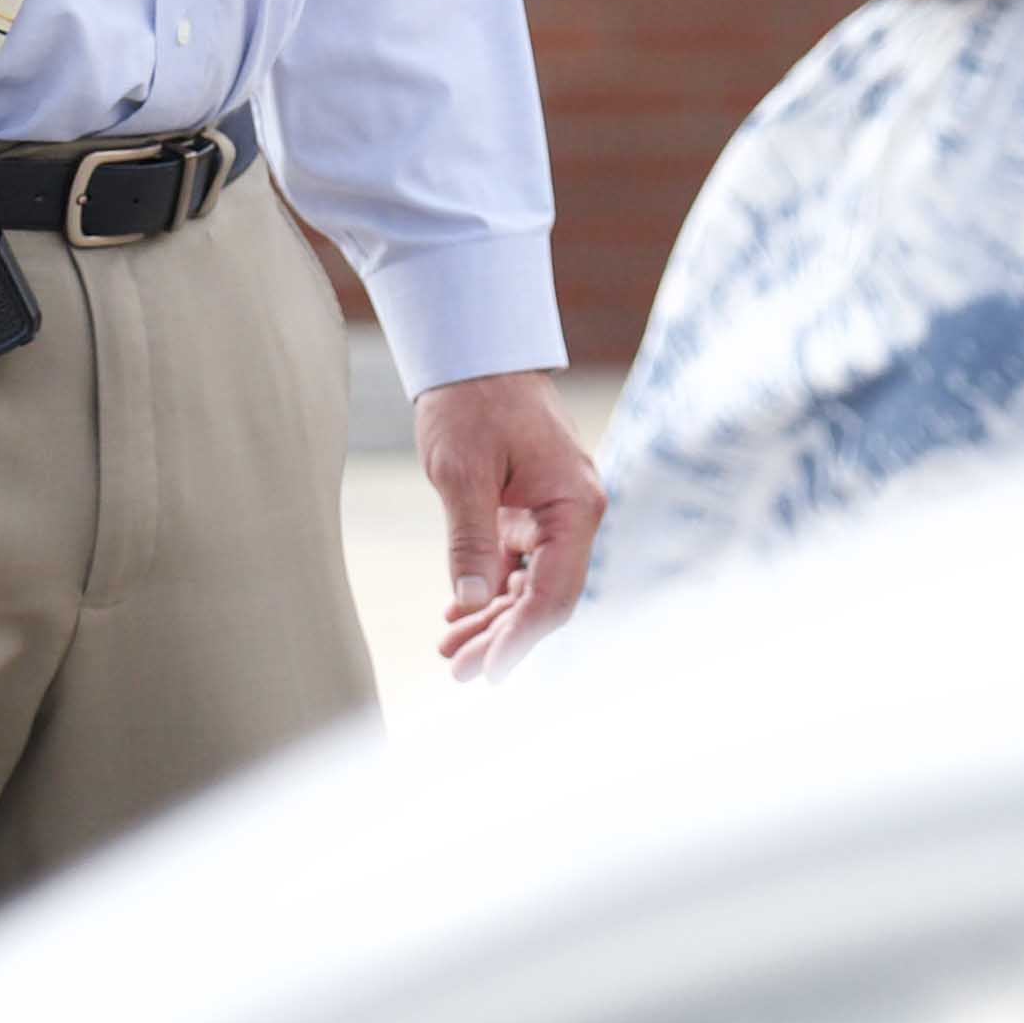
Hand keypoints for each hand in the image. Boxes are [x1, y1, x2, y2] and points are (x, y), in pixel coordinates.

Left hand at [415, 372, 603, 672]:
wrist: (474, 350)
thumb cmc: (472, 400)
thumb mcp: (461, 471)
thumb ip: (469, 539)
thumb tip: (470, 602)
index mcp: (574, 505)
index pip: (554, 593)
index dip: (521, 638)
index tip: (489, 671)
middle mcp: (573, 513)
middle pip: (544, 597)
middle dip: (501, 637)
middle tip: (457, 670)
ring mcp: (553, 512)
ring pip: (529, 585)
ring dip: (492, 620)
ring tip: (450, 650)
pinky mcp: (530, 509)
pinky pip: (517, 563)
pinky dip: (490, 590)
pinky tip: (459, 615)